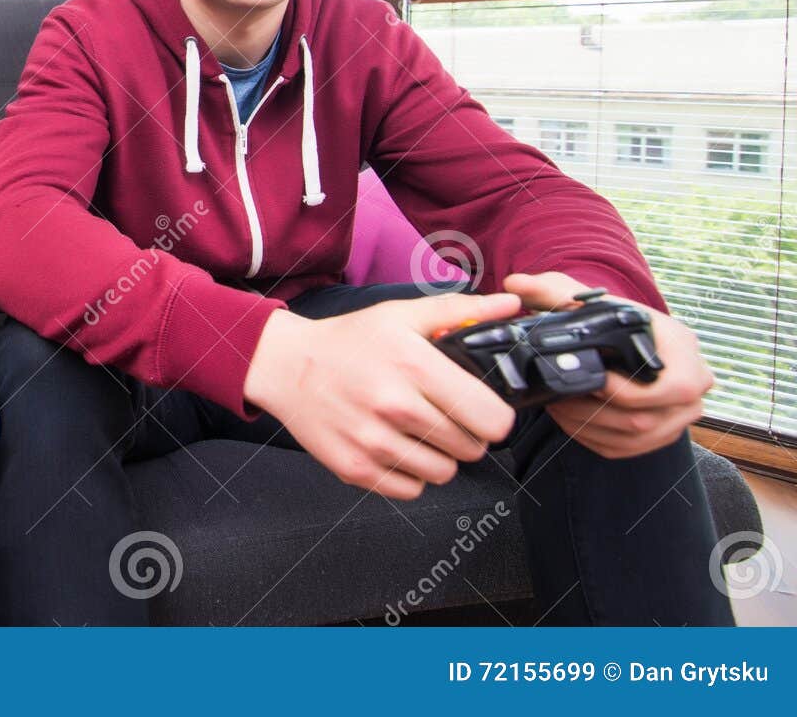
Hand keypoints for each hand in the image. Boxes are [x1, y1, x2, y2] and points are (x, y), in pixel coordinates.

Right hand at [244, 291, 521, 499]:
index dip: (495, 416)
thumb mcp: (401, 315)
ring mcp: (374, 442)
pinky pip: (411, 489)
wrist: (286, 366)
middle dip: (466, 433)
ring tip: (417, 430)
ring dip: (439, 456)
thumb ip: (460, 312)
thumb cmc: (349, 341)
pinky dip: (409, 474)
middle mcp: (395, 407)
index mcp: (414, 365)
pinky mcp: (356, 469)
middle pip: (472, 449)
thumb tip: (510, 307)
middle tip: (443, 414)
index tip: (482, 408)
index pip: (492, 418)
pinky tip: (394, 446)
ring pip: (444, 473)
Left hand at [503, 271, 713, 459]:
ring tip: (557, 406)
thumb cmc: (612, 319)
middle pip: (645, 419)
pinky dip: (592, 438)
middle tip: (558, 397)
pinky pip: (625, 448)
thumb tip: (516, 283)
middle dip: (593, 411)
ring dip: (587, 427)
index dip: (625, 391)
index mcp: (684, 349)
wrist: (629, 338)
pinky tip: (570, 419)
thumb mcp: (588, 301)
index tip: (590, 381)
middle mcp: (694, 386)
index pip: (673, 386)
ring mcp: (679, 416)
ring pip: (632, 438)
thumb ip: (552, 291)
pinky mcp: (660, 435)